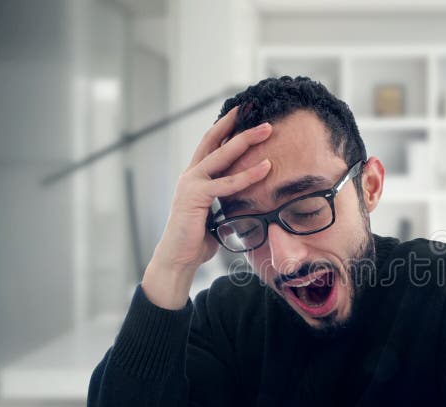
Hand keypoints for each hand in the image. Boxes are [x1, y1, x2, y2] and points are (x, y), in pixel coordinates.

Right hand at [142, 106, 271, 308]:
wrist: (178, 258)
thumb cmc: (196, 239)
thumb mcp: (216, 215)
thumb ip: (227, 204)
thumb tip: (246, 206)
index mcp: (195, 176)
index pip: (211, 144)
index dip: (226, 127)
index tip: (244, 112)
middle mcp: (191, 174)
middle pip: (215, 140)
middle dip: (237, 123)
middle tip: (257, 109)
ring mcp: (191, 183)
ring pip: (222, 155)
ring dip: (246, 140)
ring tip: (268, 129)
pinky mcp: (196, 196)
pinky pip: (227, 182)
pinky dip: (248, 174)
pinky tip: (266, 167)